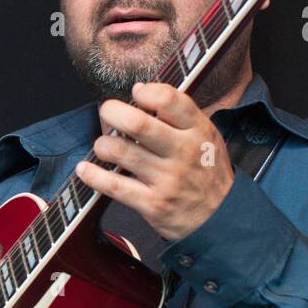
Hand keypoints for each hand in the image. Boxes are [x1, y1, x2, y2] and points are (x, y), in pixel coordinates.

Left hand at [76, 82, 233, 240]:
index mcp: (198, 130)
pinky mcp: (153, 204)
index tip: (136, 95)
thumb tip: (139, 90)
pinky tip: (84, 169)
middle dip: (112, 113)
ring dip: (103, 145)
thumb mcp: (206, 136)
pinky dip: (93, 176)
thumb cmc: (207, 171)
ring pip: (121, 152)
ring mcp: (167, 179)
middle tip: (107, 113)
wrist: (222, 218)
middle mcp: (183, 152)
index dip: (145, 93)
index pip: (169, 99)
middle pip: (138, 123)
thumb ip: (177, 114)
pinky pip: (114, 186)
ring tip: (103, 146)